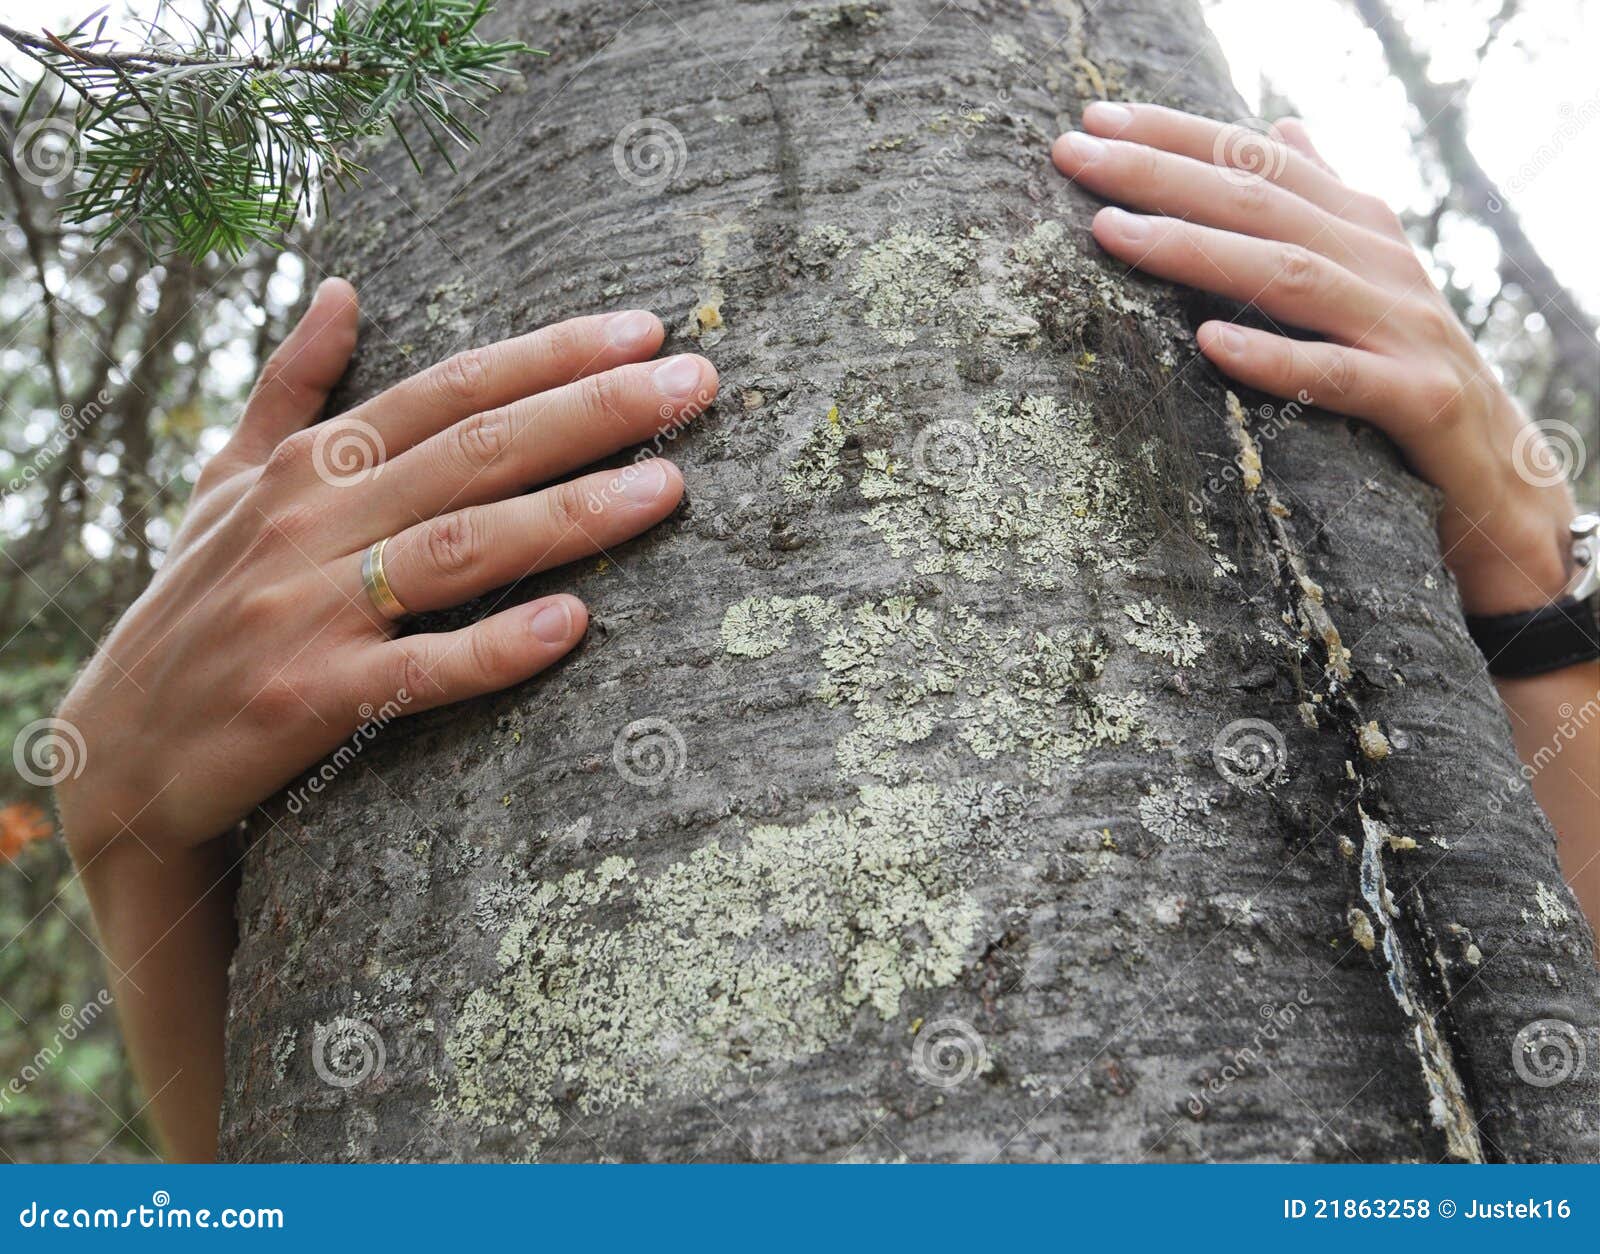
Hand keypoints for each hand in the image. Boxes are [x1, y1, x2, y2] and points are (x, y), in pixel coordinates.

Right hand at [55, 280, 715, 861]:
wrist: (116, 756)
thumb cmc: (195, 606)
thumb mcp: (225, 484)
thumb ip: (291, 388)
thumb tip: (343, 290)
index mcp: (310, 464)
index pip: (450, 388)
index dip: (551, 354)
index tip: (647, 331)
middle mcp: (312, 520)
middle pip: (477, 450)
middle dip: (594, 411)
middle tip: (697, 385)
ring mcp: (310, 610)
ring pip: (463, 545)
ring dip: (571, 513)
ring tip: (668, 488)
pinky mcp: (308, 702)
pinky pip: (419, 671)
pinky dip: (496, 648)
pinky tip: (574, 626)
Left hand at [1051, 103, 1576, 613]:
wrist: (1501, 478)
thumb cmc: (1408, 377)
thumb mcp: (1363, 280)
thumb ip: (1323, 205)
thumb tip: (1281, 127)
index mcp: (1360, 231)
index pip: (1259, 163)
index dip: (1177, 135)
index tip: (1094, 118)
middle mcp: (1381, 266)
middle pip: (1261, 203)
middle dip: (1161, 173)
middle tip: (1076, 153)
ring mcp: (1402, 331)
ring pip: (1290, 276)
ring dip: (1195, 248)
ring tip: (1112, 231)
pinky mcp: (1416, 402)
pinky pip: (1337, 376)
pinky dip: (1273, 358)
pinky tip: (1208, 342)